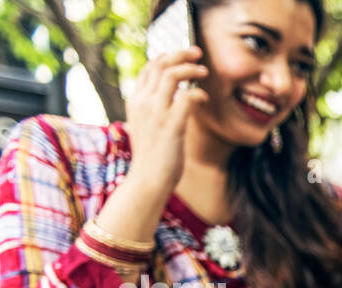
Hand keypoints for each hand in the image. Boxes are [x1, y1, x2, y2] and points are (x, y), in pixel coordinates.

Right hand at [123, 47, 208, 200]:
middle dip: (180, 54)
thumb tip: (176, 99)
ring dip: (191, 69)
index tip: (182, 56)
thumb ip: (157, 110)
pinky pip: (187, 99)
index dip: (166, 57)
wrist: (147, 181)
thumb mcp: (149, 128)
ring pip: (172, 76)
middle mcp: (143, 103)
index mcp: (136, 102)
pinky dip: (198, 93)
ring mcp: (155, 114)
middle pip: (160, 65)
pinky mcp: (170, 126)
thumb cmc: (153, 157)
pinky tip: (204, 98)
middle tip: (198, 52)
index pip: (148, 69)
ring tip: (204, 71)